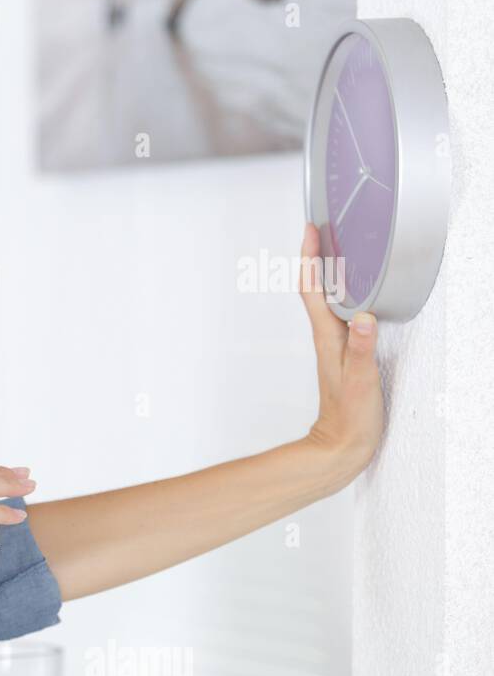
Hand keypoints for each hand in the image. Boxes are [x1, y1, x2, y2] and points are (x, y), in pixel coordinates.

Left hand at [298, 222, 384, 478]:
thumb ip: (363, 350)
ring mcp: (335, 346)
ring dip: (327, 273)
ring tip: (335, 249)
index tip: (311, 231)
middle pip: (316, 288)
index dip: (311, 259)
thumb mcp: (361, 381)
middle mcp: (328, 338)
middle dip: (317, 257)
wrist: (340, 447)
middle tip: (323, 228)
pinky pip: (340, 316)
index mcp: (329, 338)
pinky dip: (343, 296)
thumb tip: (365, 317)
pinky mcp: (345, 355)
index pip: (313, 290)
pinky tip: (355, 294)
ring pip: (327, 301)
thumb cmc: (350, 418)